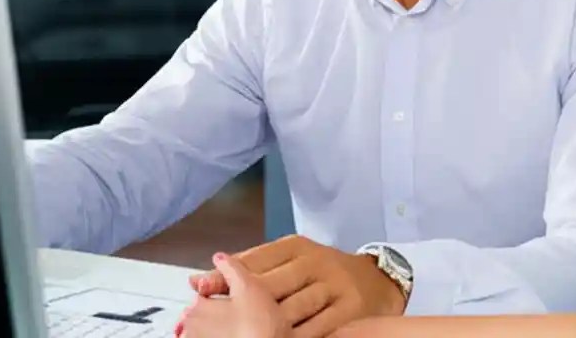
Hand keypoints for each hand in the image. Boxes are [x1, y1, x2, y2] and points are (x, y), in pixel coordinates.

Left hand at [189, 235, 406, 337]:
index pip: (255, 259)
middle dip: (241, 304)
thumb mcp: (289, 261)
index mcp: (297, 246)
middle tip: (220, 320)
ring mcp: (334, 286)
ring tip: (246, 334)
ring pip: (293, 310)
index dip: (226, 276)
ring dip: (267, 326)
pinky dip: (297, 337)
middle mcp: (316, 261)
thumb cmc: (321, 272)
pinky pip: (318, 329)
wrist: (377, 280)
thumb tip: (197, 281)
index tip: (201, 290)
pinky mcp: (350, 310)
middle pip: (271, 285)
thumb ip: (247, 270)